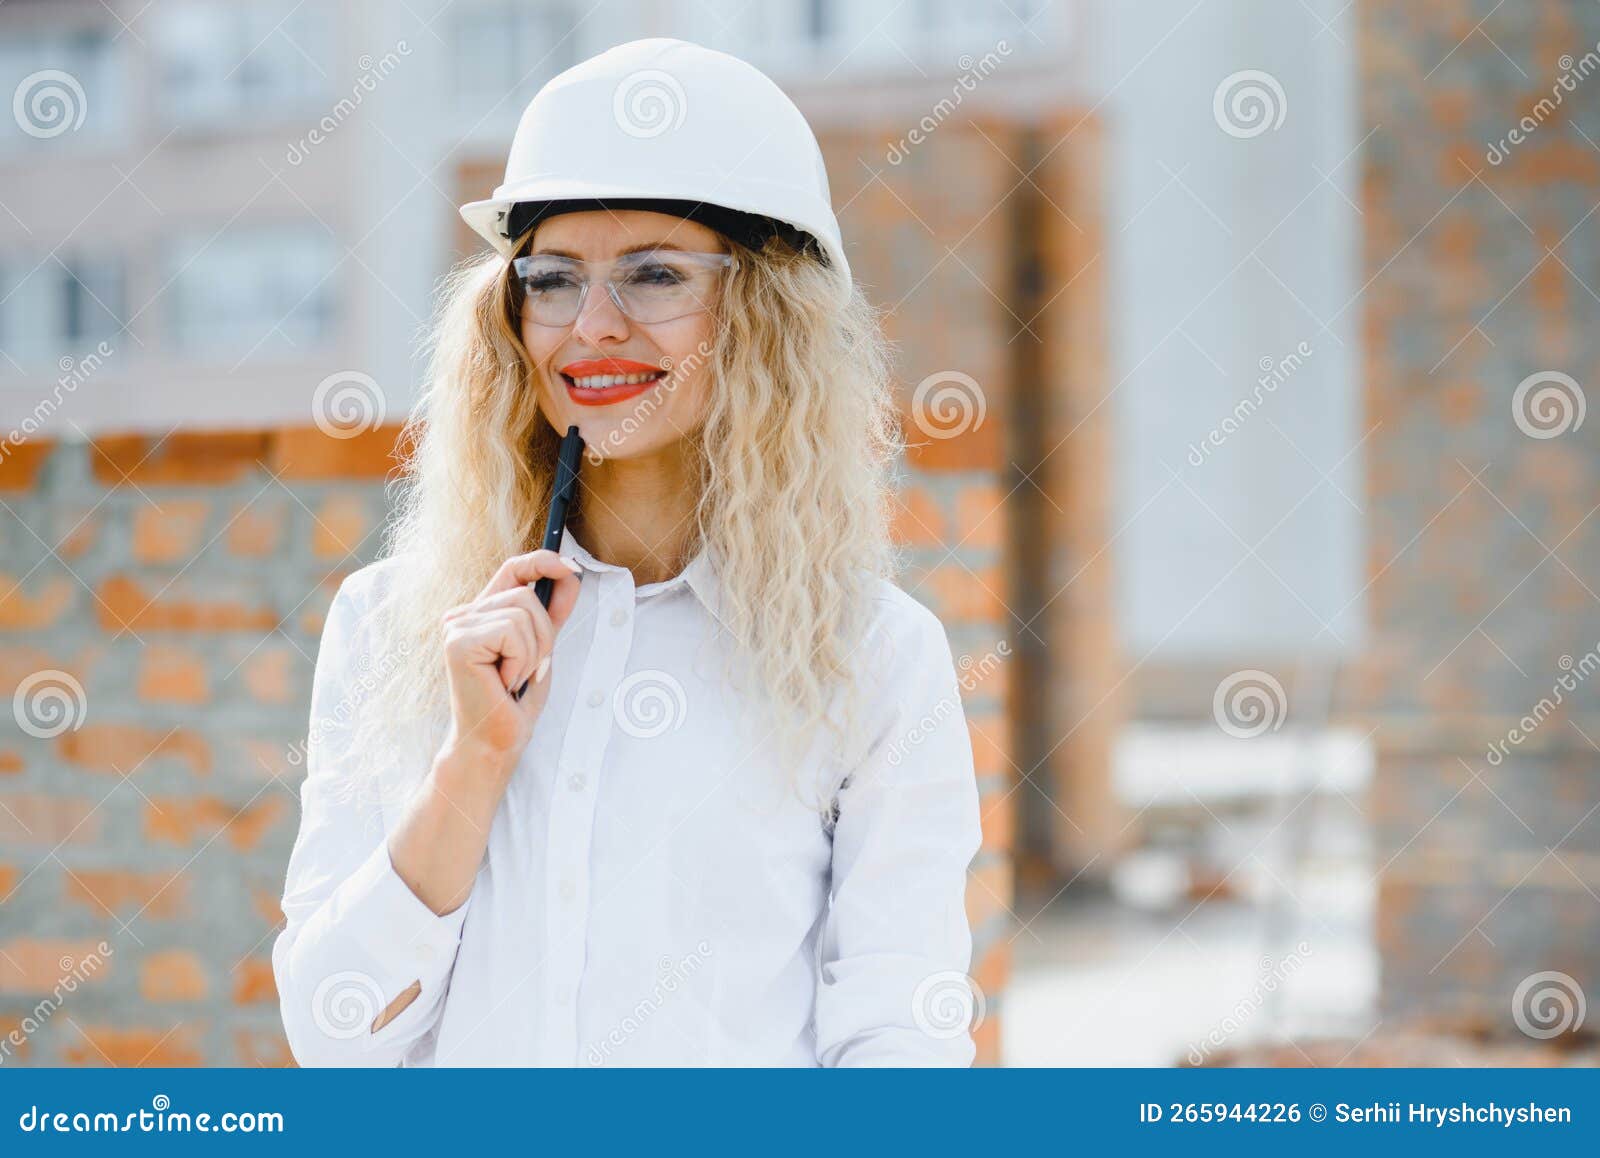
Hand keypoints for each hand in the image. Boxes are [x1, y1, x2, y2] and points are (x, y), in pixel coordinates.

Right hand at [438, 549, 583, 772]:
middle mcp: (463, 614)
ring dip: (533, 652)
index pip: (512, 568)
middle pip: (525, 593)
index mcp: (481, 613)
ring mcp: (456, 626)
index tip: (570, 566)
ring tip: (515, 678)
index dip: (542, 560)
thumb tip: (570, 573)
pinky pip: (512, 631)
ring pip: (522, 611)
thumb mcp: (542, 647)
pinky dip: (520, 660)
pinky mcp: (458, 641)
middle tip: (529, 670)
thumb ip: (553, 612)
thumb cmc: (514, 701)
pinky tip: (504, 682)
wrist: (495, 741)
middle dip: (544, 634)